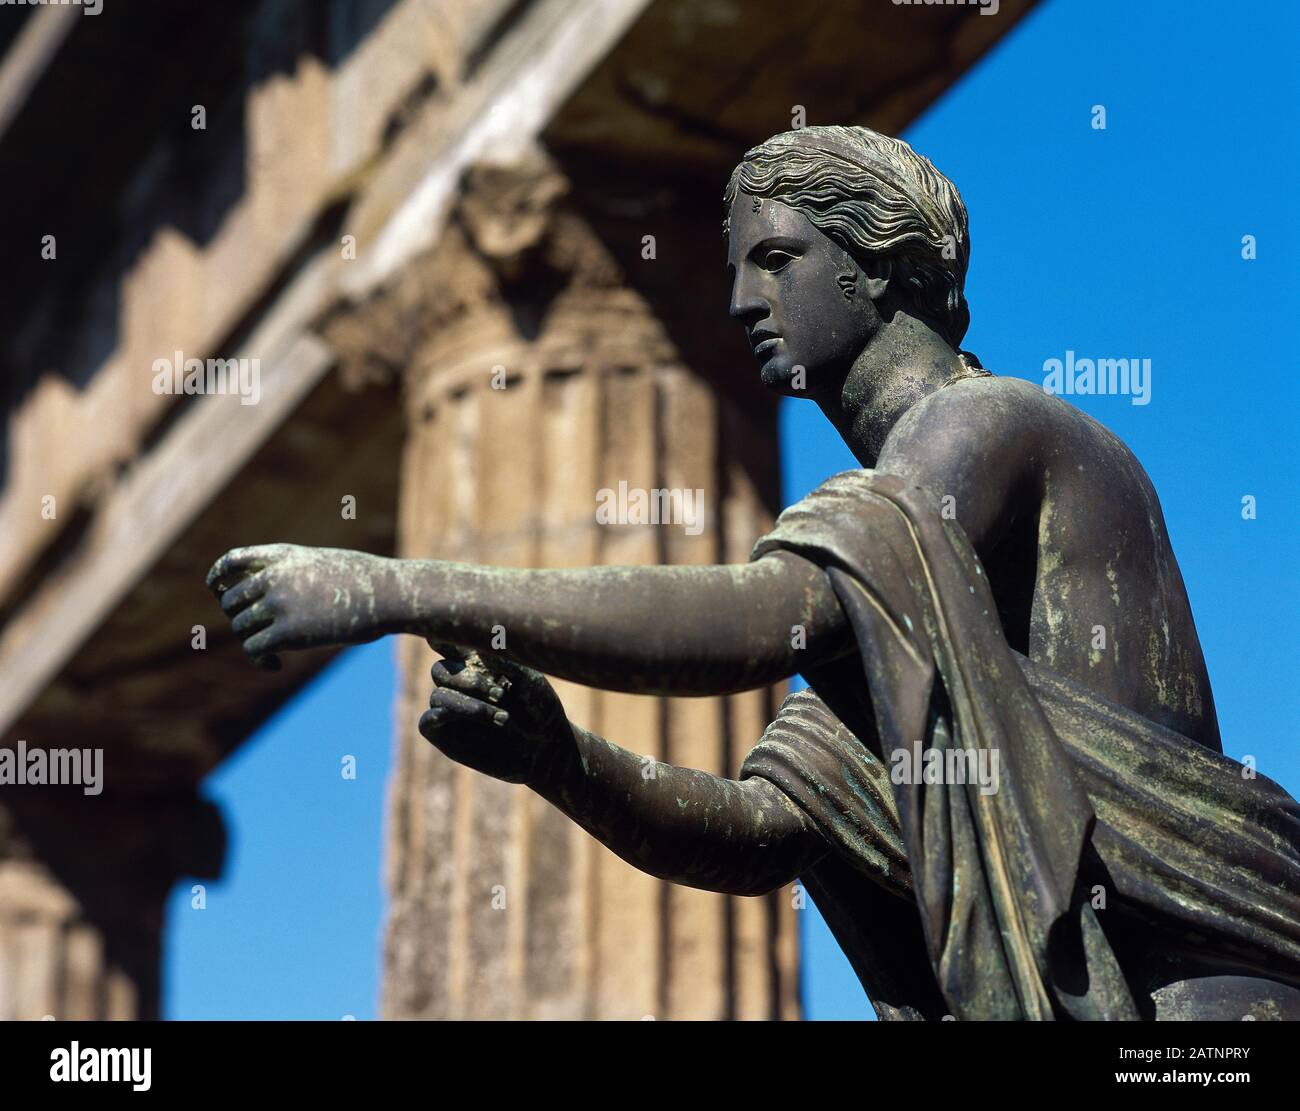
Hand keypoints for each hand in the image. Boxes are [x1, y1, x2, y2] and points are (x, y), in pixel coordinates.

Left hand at [206, 543, 391, 668]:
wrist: (388, 594)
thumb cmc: (365, 581)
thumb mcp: (324, 564)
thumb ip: (294, 573)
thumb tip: (271, 595)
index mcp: (283, 556)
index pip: (232, 562)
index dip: (218, 577)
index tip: (217, 590)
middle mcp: (274, 576)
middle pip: (232, 602)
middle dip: (240, 618)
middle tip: (260, 632)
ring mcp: (280, 603)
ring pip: (241, 628)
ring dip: (253, 641)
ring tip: (272, 651)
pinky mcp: (289, 632)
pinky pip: (255, 649)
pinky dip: (261, 660)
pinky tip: (275, 665)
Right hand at [418, 645, 572, 784]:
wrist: (544, 747)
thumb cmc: (539, 707)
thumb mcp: (529, 681)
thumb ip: (505, 662)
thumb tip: (477, 648)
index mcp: (476, 661)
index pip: (448, 644)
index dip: (443, 638)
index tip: (443, 637)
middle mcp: (459, 682)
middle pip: (440, 670)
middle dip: (468, 681)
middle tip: (499, 693)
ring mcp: (449, 707)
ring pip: (439, 695)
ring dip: (469, 705)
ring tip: (503, 717)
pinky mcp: (443, 733)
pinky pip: (428, 721)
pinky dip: (444, 716)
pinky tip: (469, 717)